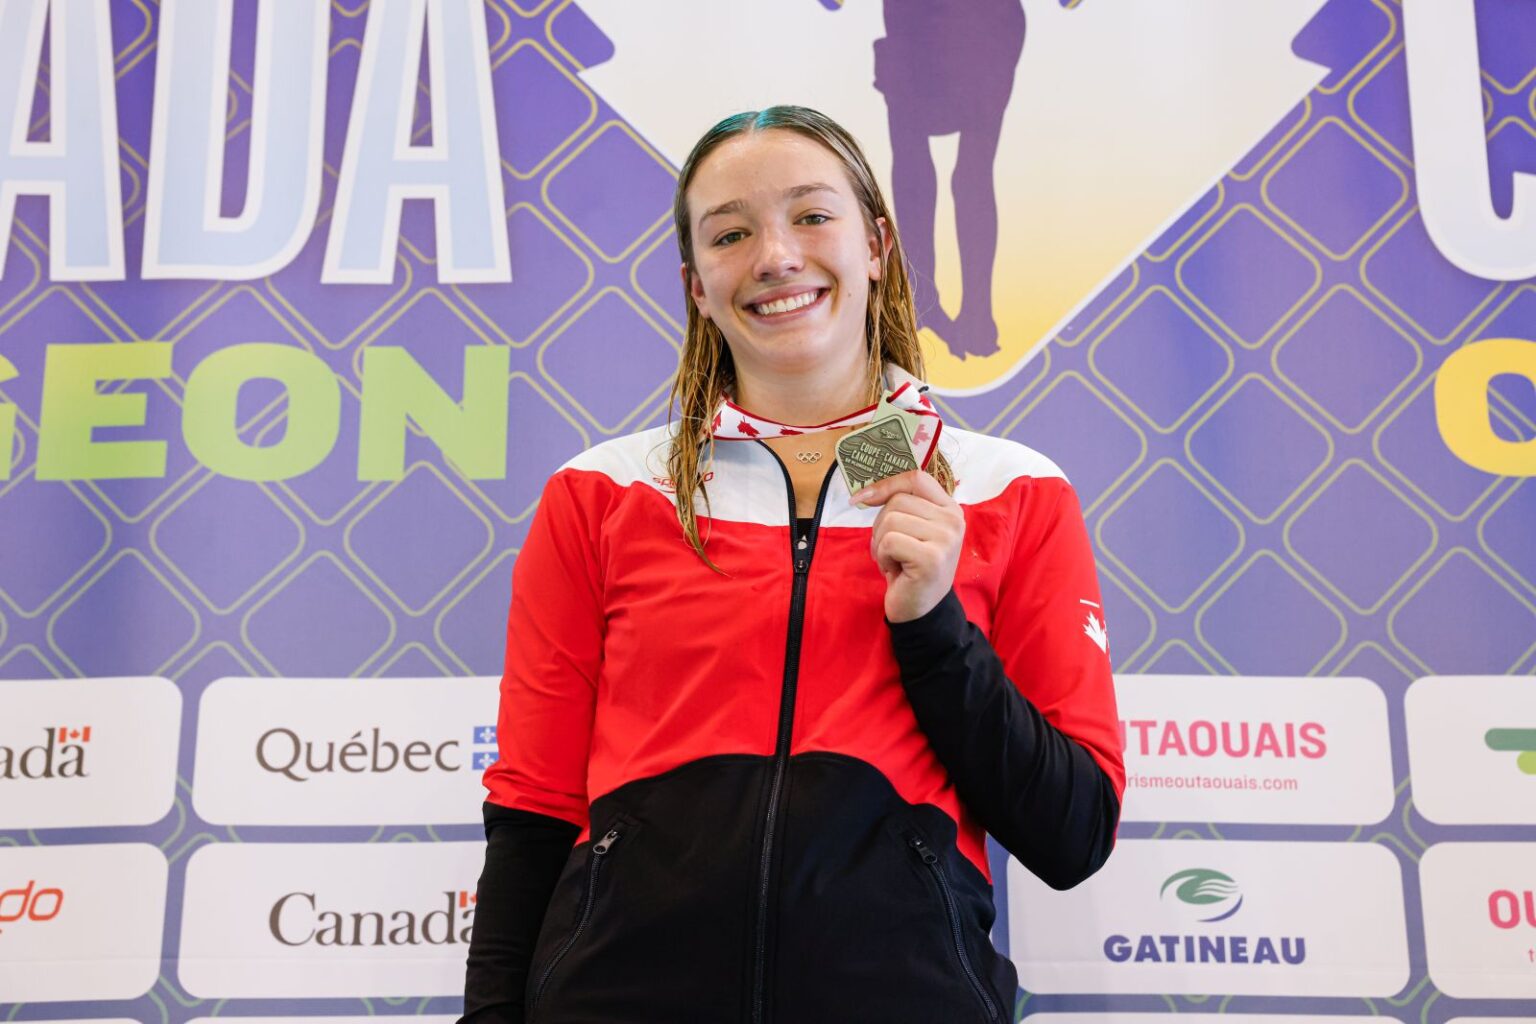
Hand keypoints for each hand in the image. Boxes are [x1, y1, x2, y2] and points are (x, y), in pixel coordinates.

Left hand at [852, 470, 964, 622]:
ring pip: (891, 520)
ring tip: (895, 560)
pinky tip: (896, 570)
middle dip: (881, 525)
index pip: (916, 478)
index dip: (886, 484)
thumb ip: (901, 505)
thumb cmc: (910, 568)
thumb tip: (864, 492)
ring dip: (881, 543)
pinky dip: (883, 557)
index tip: (863, 498)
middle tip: (891, 550)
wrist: (920, 610)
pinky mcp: (932, 558)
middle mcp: (953, 520)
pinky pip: (889, 541)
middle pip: (898, 500)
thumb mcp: (910, 530)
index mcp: (950, 509)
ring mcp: (946, 538)